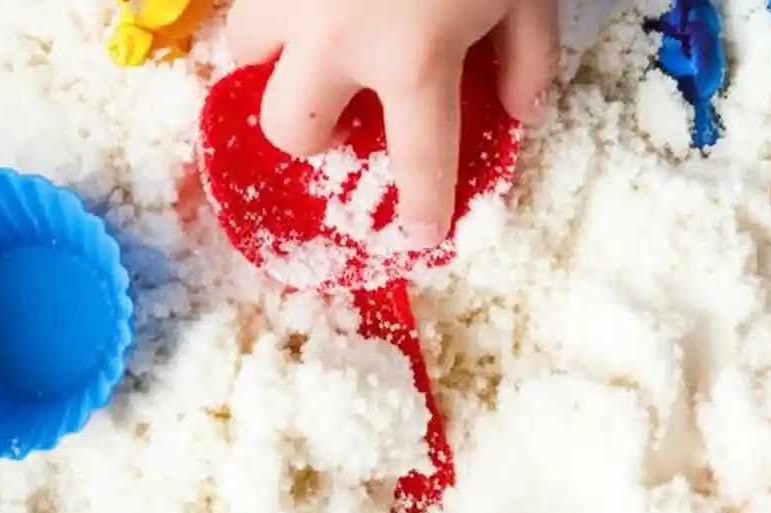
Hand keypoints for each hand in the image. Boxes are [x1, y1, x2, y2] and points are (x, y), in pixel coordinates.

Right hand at [226, 0, 559, 248]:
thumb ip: (527, 58)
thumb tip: (519, 115)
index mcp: (412, 59)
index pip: (417, 163)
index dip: (423, 209)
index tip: (422, 232)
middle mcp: (335, 39)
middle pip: (292, 130)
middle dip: (317, 137)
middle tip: (347, 114)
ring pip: (244, 56)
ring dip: (277, 65)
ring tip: (315, 44)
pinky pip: (246, 0)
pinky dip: (273, 10)